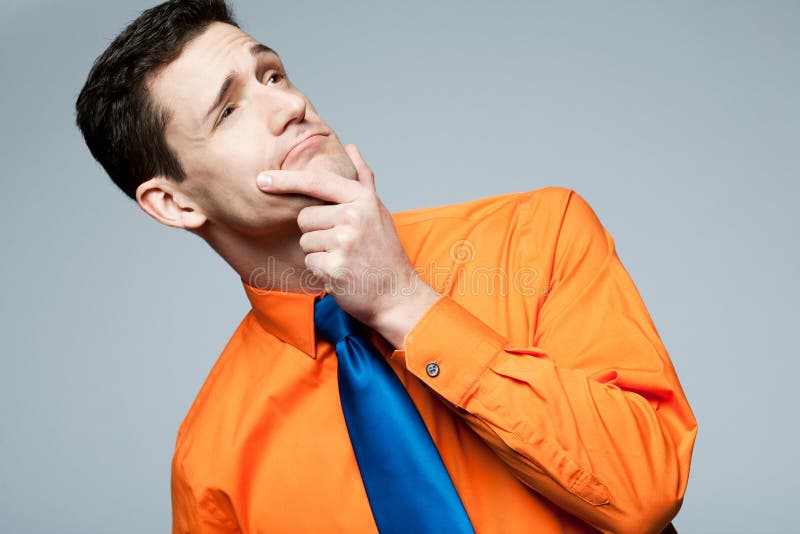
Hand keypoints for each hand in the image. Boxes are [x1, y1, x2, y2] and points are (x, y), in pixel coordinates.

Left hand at [255, 144, 440, 345]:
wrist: (397, 293)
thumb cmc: (384, 250)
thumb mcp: (377, 210)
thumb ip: (362, 178)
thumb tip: (351, 147)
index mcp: (362, 199)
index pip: (315, 182)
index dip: (285, 180)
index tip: (261, 179)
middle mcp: (353, 217)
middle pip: (304, 217)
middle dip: (315, 231)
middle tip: (342, 243)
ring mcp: (344, 242)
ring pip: (305, 241)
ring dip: (318, 252)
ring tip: (344, 258)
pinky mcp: (333, 267)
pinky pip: (309, 261)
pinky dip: (320, 269)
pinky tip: (341, 272)